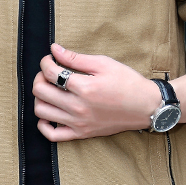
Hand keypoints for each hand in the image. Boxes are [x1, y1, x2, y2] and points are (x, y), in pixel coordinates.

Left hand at [33, 43, 161, 141]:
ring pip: (41, 111)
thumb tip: (54, 49)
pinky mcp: (81, 134)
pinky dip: (43, 124)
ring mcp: (78, 123)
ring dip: (40, 97)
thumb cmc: (128, 83)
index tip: (51, 58)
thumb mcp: (104, 64)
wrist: (146, 107)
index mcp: (84, 87)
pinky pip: (52, 135)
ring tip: (50, 90)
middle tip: (49, 72)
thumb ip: (76, 58)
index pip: (50, 73)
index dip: (46, 62)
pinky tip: (48, 113)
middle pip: (41, 91)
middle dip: (40, 77)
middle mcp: (78, 107)